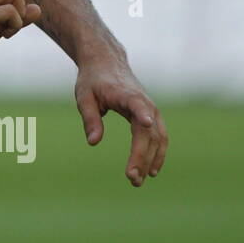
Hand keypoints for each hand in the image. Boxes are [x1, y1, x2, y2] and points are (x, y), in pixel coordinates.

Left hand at [75, 57, 167, 186]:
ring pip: (157, 138)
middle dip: (141, 156)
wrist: (106, 62)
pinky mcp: (152, 115)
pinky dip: (157, 153)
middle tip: (131, 179)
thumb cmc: (93, 80)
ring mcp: (151, 109)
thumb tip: (93, 142)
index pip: (137, 104)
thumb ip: (90, 118)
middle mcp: (144, 103)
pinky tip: (151, 170)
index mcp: (126, 95)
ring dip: (151, 160)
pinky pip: (159, 137)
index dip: (142, 113)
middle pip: (147, 132)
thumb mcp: (84, 96)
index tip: (147, 123)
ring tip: (138, 181)